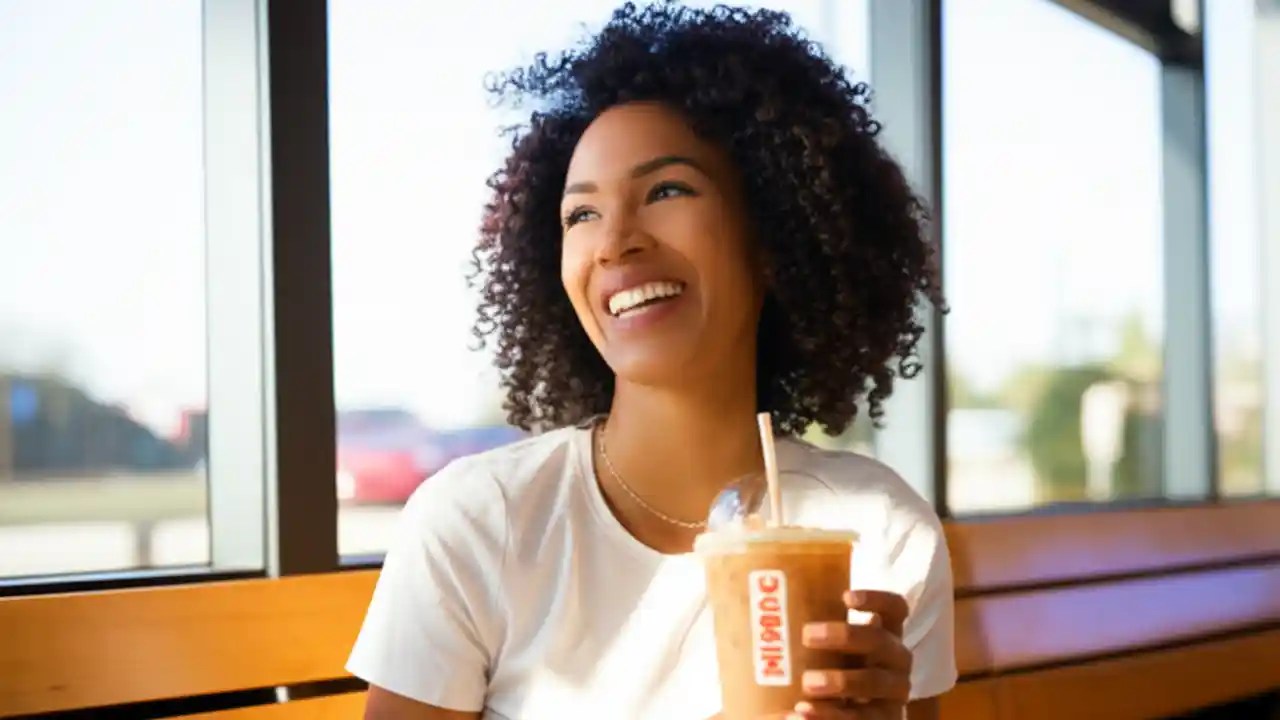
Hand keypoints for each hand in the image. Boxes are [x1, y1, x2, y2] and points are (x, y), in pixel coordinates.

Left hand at [790, 590, 911, 718]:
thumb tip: (762, 606)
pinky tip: (804, 710)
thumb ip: (813, 633)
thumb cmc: (828, 670)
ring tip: (808, 683)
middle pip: (880, 640)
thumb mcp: (828, 650)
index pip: (894, 608)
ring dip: (841, 680)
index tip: (845, 597)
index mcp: (884, 634)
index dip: (876, 599)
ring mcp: (894, 691)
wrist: (838, 713)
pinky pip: (863, 718)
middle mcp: (895, 659)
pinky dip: (832, 715)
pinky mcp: (886, 719)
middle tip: (807, 635)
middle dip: (845, 635)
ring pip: (875, 681)